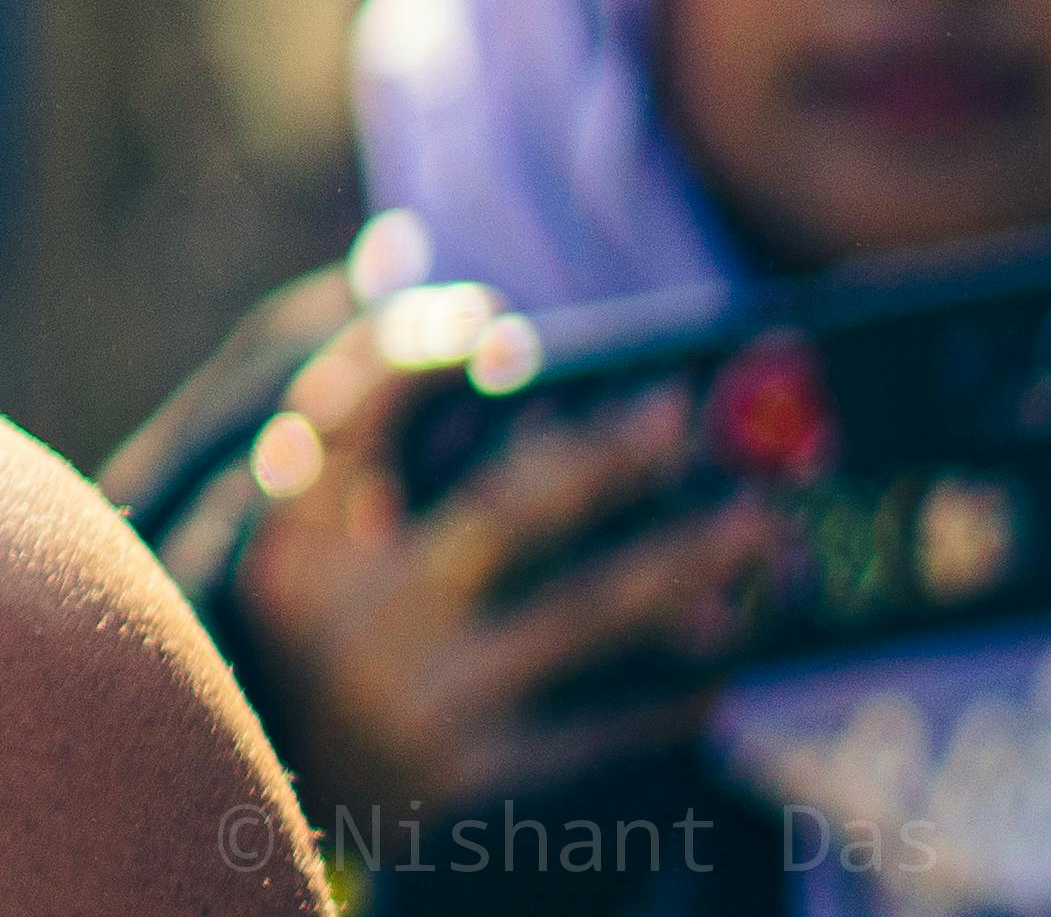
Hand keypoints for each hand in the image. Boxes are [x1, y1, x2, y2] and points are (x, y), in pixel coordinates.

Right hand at [229, 296, 779, 819]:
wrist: (293, 797)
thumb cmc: (318, 628)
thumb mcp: (304, 529)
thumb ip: (354, 409)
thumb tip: (402, 252)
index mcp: (295, 542)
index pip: (342, 419)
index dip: (413, 356)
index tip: (494, 322)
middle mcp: (352, 615)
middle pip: (498, 513)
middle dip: (604, 460)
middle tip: (682, 417)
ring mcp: (417, 697)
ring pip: (576, 615)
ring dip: (681, 565)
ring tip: (757, 528)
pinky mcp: (472, 776)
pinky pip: (597, 727)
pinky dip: (667, 695)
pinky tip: (731, 664)